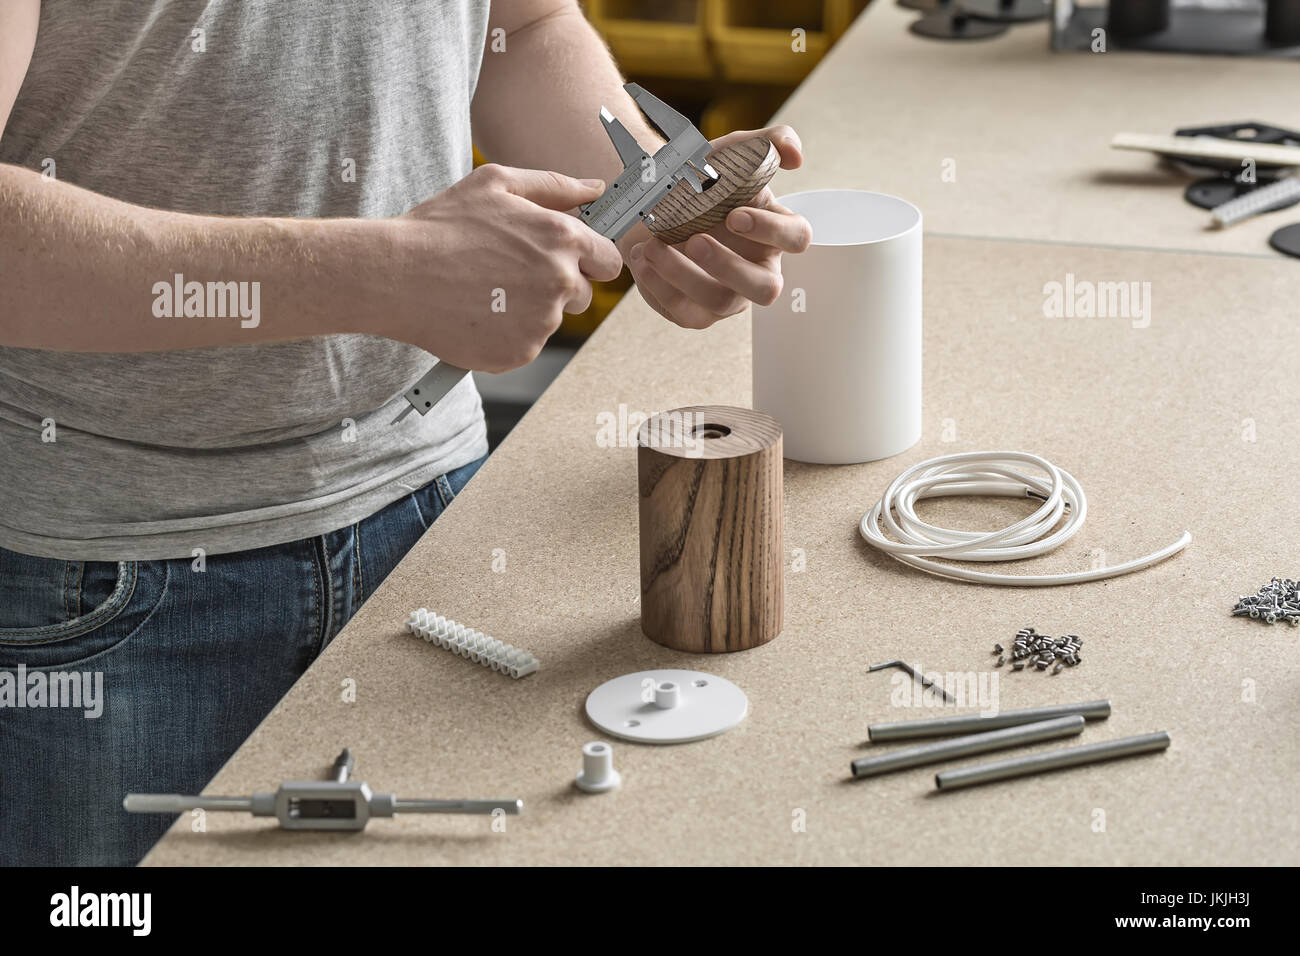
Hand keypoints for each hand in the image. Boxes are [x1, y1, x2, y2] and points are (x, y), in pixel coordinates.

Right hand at [389, 164, 623, 371]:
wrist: (396, 275)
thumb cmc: (442, 227)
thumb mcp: (496, 185)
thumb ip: (555, 186)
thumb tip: (594, 188)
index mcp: (562, 239)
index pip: (609, 261)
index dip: (589, 260)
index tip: (568, 260)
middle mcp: (560, 281)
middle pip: (584, 295)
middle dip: (558, 286)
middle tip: (511, 275)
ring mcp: (541, 321)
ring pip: (552, 320)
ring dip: (529, 310)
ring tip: (486, 291)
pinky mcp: (521, 351)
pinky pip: (527, 344)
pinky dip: (508, 334)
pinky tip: (479, 313)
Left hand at [623, 125, 812, 329]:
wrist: (653, 202)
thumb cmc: (700, 181)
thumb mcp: (731, 153)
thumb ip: (767, 142)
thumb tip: (795, 155)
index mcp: (774, 233)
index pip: (796, 238)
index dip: (771, 230)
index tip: (734, 214)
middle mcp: (757, 270)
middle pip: (767, 289)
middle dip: (730, 267)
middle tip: (694, 240)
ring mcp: (728, 296)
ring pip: (720, 301)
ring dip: (683, 273)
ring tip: (653, 245)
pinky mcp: (695, 312)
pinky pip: (684, 312)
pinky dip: (658, 285)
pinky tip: (642, 257)